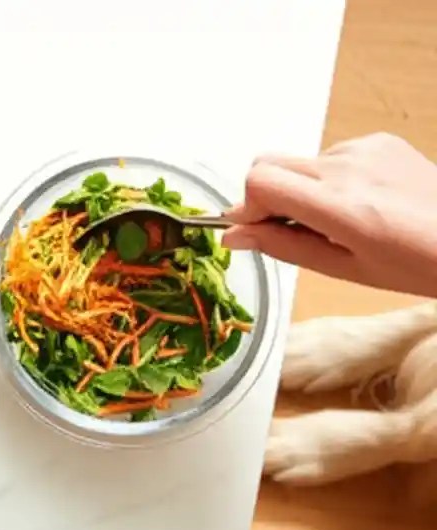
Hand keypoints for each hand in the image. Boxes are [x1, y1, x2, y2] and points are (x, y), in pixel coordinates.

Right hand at [223, 133, 436, 297]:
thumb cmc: (416, 263)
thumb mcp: (344, 268)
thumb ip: (284, 246)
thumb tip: (234, 236)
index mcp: (339, 205)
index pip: (260, 182)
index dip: (248, 207)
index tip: (256, 230)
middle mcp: (347, 167)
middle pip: (268, 164)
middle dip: (265, 197)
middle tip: (290, 228)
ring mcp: (364, 148)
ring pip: (299, 163)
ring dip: (301, 190)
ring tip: (338, 221)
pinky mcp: (378, 141)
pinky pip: (330, 156)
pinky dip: (330, 179)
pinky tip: (361, 203)